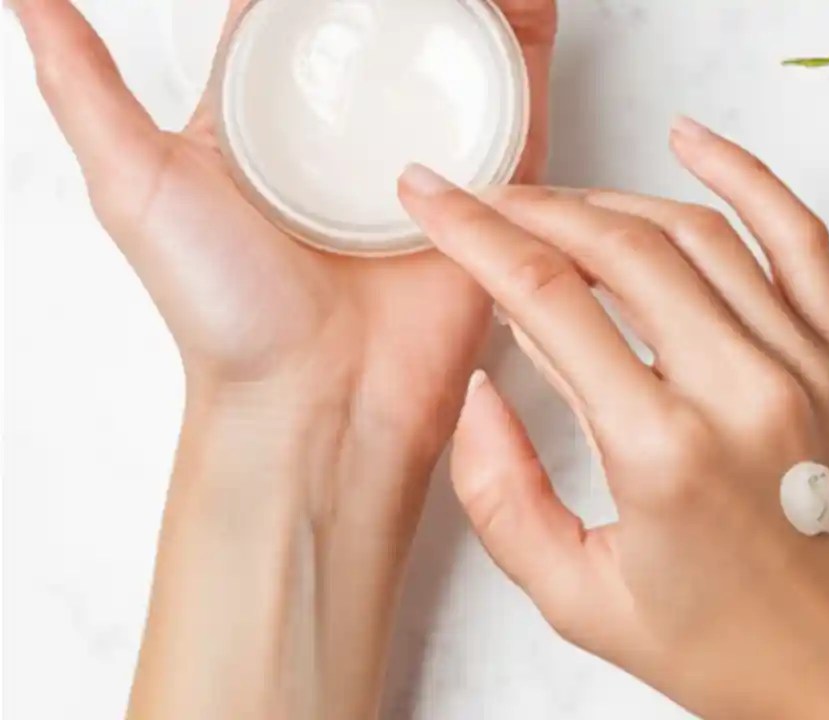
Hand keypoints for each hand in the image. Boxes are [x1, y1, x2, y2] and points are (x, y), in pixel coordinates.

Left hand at [12, 0, 555, 716]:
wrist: (320, 404)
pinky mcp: (490, 187)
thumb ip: (81, 85)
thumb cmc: (229, 315)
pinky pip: (518, 104)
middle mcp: (349, 134)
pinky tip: (524, 6)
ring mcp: (424, 155)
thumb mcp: (133, 183)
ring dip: (470, 6)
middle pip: (386, 22)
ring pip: (457, 49)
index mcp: (270, 122)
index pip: (291, 13)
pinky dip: (527, 47)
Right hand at [397, 118, 828, 718]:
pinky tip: (692, 141)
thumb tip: (479, 392)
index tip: (433, 200)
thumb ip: (502, 496)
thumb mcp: (581, 599)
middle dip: (531, 209)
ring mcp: (804, 363)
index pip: (546, 300)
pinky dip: (743, 175)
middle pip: (616, 247)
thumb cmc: (734, 650)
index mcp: (664, 453)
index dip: (474, 236)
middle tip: (480, 200)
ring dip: (611, 199)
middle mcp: (741, 391)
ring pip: (694, 231)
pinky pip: (797, 237)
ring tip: (554, 202)